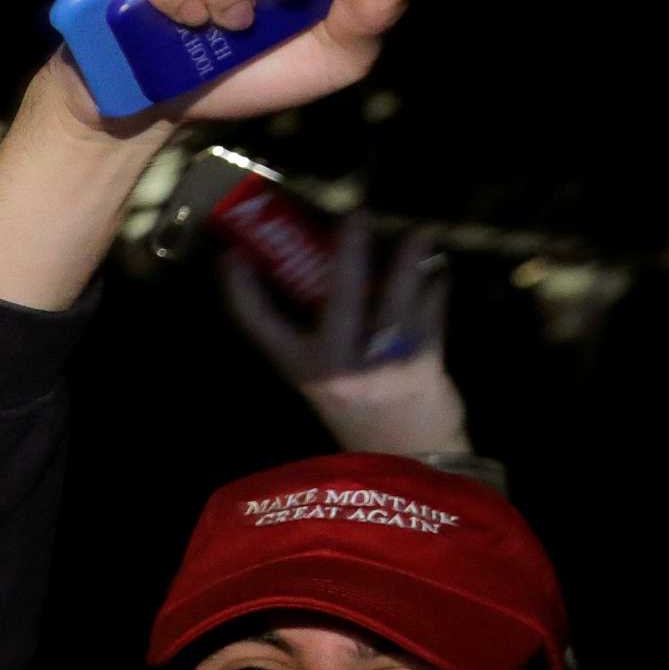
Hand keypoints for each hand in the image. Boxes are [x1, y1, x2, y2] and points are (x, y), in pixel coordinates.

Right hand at [218, 212, 469, 454]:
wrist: (407, 454)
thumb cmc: (357, 410)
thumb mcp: (321, 376)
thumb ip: (319, 334)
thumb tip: (321, 271)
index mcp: (301, 367)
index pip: (260, 323)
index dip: (241, 289)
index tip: (230, 256)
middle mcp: (337, 364)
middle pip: (339, 297)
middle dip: (348, 252)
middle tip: (356, 215)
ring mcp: (382, 364)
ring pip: (396, 299)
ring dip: (410, 261)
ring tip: (420, 232)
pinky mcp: (423, 363)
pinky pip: (430, 315)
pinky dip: (436, 289)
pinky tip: (438, 271)